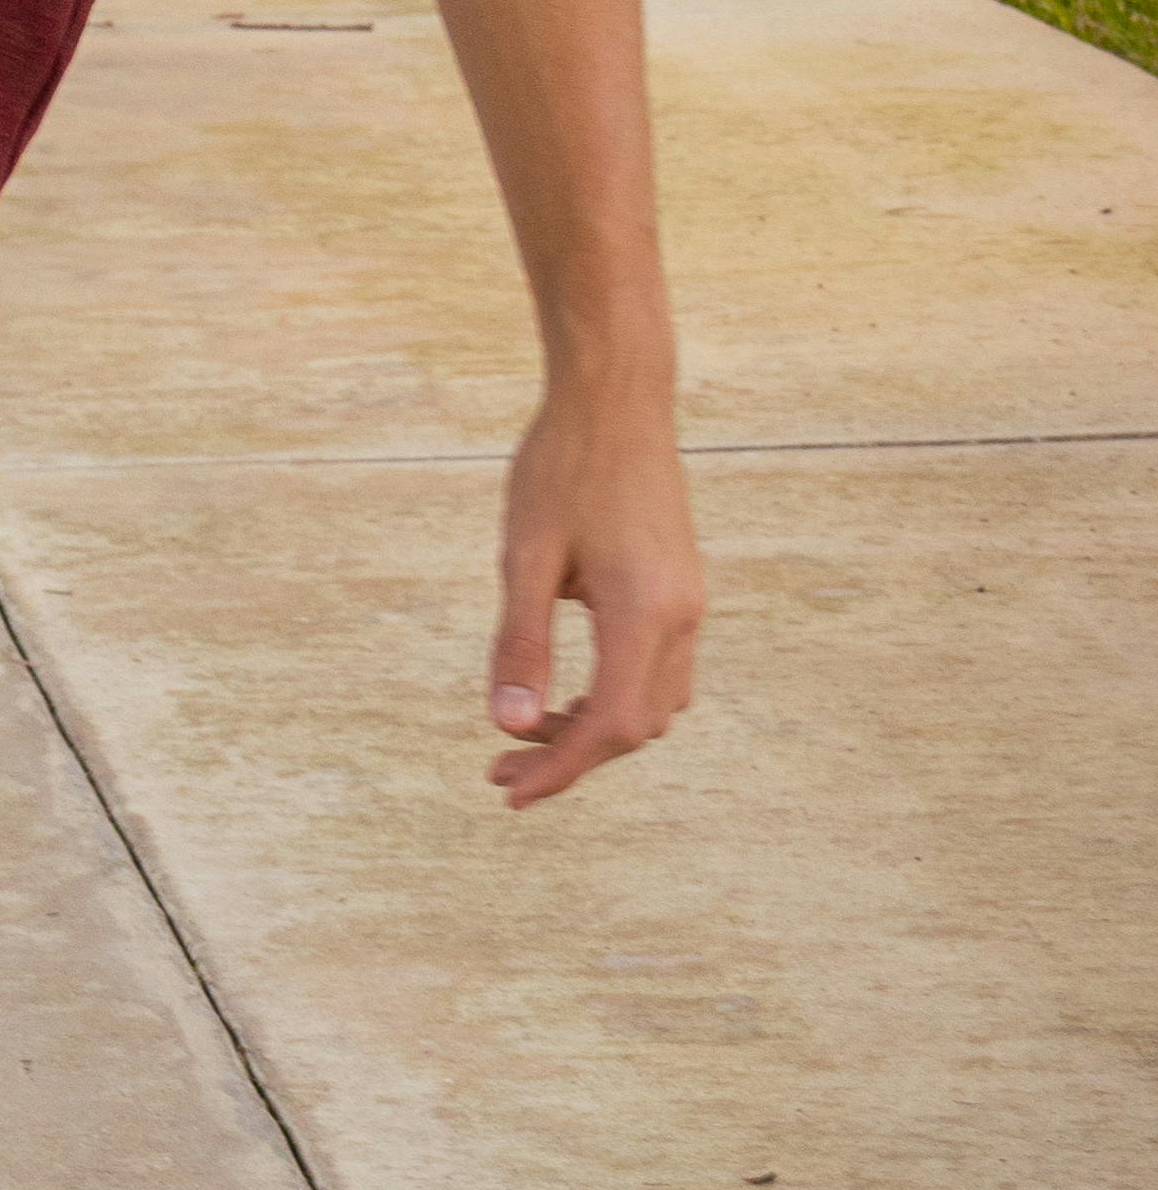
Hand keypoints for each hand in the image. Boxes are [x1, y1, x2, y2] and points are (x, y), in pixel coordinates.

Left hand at [483, 364, 702, 807]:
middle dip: (572, 755)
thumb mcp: (523, 557)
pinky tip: (565, 687)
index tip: (510, 792)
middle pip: (635, 726)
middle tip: (499, 762)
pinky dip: (616, 693)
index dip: (561, 770)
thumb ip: (520, 644)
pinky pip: (659, 668)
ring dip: (596, 727)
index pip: (609, 727)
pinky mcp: (682, 585)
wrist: (616, 397)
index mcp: (644, 614)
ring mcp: (689, 601)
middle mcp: (681, 616)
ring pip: (654, 703)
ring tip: (528, 726)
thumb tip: (509, 727)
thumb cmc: (561, 467)